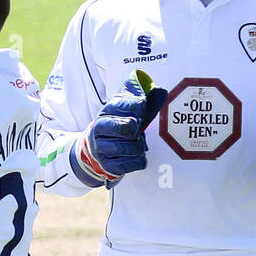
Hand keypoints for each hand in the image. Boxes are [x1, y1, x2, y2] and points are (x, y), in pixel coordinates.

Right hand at [77, 69, 167, 187]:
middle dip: (137, 129)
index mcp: (105, 112)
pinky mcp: (109, 165)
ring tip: (135, 143)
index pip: (124, 104)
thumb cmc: (116, 124)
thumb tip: (159, 90)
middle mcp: (100, 130)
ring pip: (132, 148)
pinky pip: (133, 164)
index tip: (141, 107)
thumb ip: (139, 96)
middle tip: (136, 129)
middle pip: (128, 127)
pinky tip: (134, 155)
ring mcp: (102, 149)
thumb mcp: (124, 106)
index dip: (137, 106)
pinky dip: (139, 160)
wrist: (96, 148)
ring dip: (139, 146)